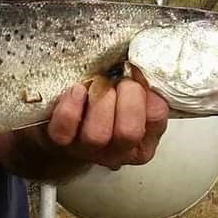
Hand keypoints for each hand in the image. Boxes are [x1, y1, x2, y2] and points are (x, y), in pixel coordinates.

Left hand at [44, 79, 168, 169]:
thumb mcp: (130, 94)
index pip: (155, 115)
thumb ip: (141, 84)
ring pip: (97, 134)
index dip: (144, 89)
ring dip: (97, 101)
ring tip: (95, 85)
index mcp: (144, 140)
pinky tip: (76, 90)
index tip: (133, 73)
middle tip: (117, 81)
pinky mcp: (61, 143)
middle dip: (124, 96)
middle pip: (129, 131)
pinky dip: (71, 106)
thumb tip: (140, 65)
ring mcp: (88, 150)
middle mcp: (119, 152)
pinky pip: (65, 129)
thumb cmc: (106, 101)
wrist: (67, 121)